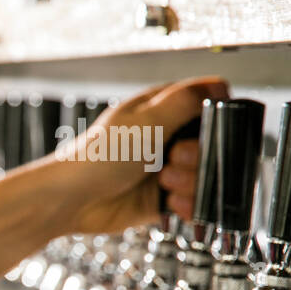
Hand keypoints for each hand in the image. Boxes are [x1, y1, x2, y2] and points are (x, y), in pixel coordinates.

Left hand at [49, 77, 230, 234]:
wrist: (71, 200)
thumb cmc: (97, 157)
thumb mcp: (146, 121)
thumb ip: (185, 101)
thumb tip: (219, 84)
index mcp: (162, 110)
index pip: (209, 106)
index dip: (215, 121)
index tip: (205, 131)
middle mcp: (166, 138)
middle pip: (212, 145)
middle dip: (200, 156)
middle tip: (174, 158)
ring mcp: (165, 168)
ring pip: (205, 175)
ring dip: (192, 182)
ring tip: (165, 182)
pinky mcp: (163, 198)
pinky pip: (194, 202)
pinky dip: (189, 205)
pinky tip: (170, 202)